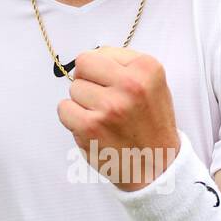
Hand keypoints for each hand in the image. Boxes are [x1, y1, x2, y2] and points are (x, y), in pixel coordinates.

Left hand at [57, 46, 181, 190]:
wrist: (157, 167)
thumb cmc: (150, 124)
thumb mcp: (153, 85)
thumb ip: (123, 65)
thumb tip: (87, 59)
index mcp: (147, 68)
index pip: (100, 52)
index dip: (102, 71)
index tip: (116, 87)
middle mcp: (130, 85)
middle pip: (83, 66)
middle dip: (89, 82)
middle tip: (106, 102)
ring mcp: (109, 106)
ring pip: (73, 89)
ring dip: (83, 103)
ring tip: (104, 118)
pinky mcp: (91, 127)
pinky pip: (64, 109)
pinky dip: (73, 119)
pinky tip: (93, 128)